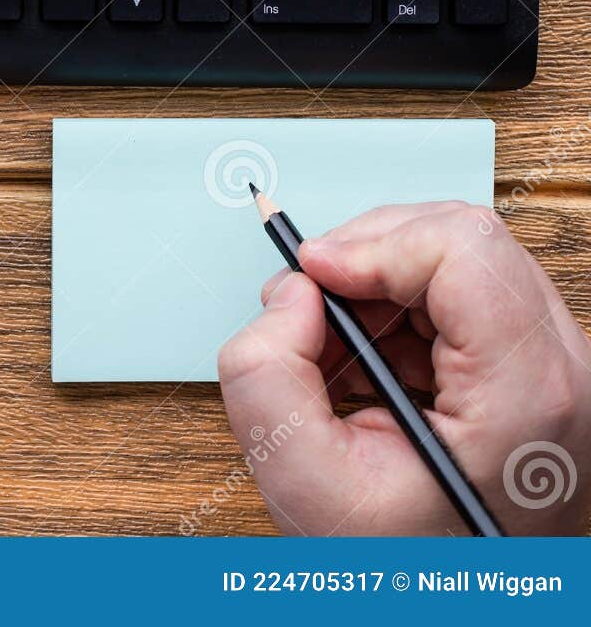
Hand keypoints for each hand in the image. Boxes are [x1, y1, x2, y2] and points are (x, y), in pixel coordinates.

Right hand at [219, 201, 590, 534]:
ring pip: (462, 257)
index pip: (462, 249)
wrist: (458, 605)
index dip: (371, 246)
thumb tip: (291, 294)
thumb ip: (266, 372)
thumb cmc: (403, 568)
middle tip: (311, 310)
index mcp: (526, 397)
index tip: (312, 278)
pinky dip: (399, 309)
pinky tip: (367, 363)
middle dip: (367, 258)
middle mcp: (564, 372)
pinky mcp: (541, 368)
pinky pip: (466, 293)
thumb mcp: (303, 482)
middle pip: (464, 238)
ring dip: (378, 285)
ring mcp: (560, 368)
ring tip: (335, 351)